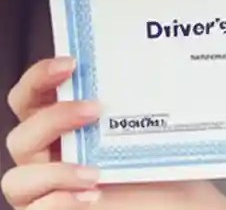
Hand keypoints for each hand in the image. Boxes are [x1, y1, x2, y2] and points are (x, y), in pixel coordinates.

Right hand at [3, 57, 225, 209]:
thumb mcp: (149, 127)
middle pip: (21, 136)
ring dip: (55, 172)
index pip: (30, 98)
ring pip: (17, 180)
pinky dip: (58, 201)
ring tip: (95, 172)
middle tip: (94, 109)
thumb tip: (158, 61)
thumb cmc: (160, 163)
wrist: (177, 202)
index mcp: (62, 126)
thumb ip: (136, 102)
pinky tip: (91, 196)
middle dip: (53, 119)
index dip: (39, 78)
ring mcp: (47, 189)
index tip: (71, 64)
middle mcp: (48, 156)